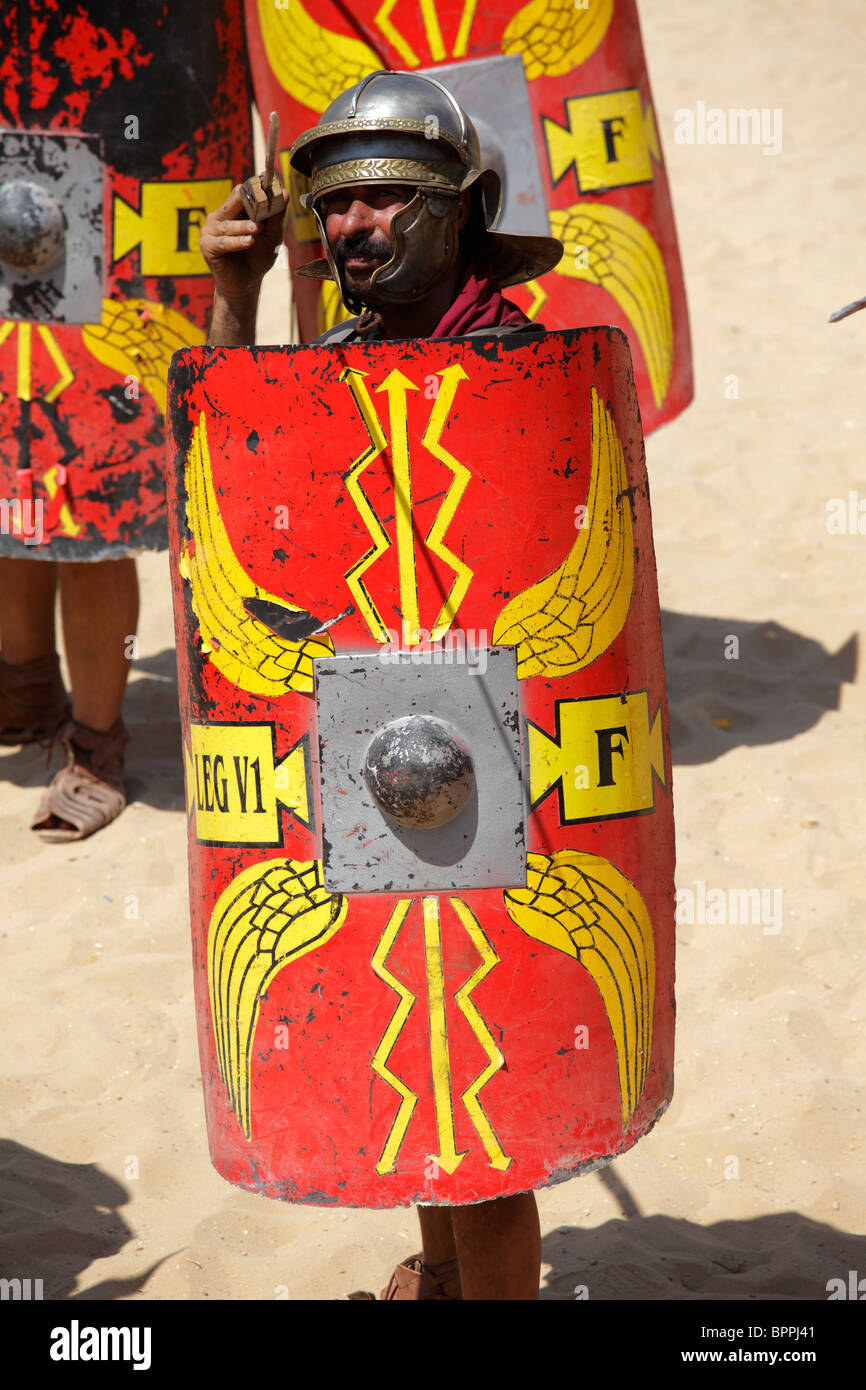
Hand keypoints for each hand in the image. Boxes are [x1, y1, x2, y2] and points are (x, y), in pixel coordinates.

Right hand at [199, 184, 285, 303]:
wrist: (246, 285)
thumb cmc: (258, 258)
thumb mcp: (272, 235)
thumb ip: (276, 216)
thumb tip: (286, 192)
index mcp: (234, 210)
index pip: (244, 191)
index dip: (256, 186)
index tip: (269, 180)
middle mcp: (221, 216)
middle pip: (234, 199)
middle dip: (249, 199)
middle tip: (263, 198)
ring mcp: (211, 230)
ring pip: (228, 223)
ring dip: (244, 225)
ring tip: (258, 229)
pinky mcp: (207, 246)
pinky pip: (222, 242)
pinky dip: (236, 242)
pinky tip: (249, 242)